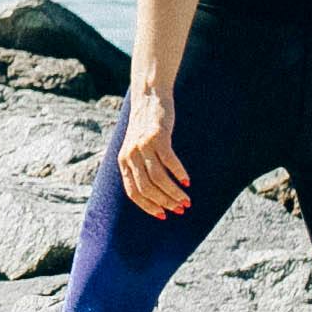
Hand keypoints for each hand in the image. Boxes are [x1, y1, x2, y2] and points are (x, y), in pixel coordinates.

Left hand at [118, 88, 191, 217]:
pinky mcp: (156, 136)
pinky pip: (169, 160)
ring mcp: (142, 146)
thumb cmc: (146, 126)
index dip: (148, 206)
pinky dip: (179, 173)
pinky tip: (187, 181)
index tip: (163, 215)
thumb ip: (140, 166)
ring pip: (158, 178)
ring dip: (173, 192)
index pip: (133, 192)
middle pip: (147, 188)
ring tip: (186, 200)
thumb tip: (156, 192)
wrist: (148, 97)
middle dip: (164, 202)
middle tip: (180, 209)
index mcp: (123, 162)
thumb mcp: (136, 147)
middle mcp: (130, 155)